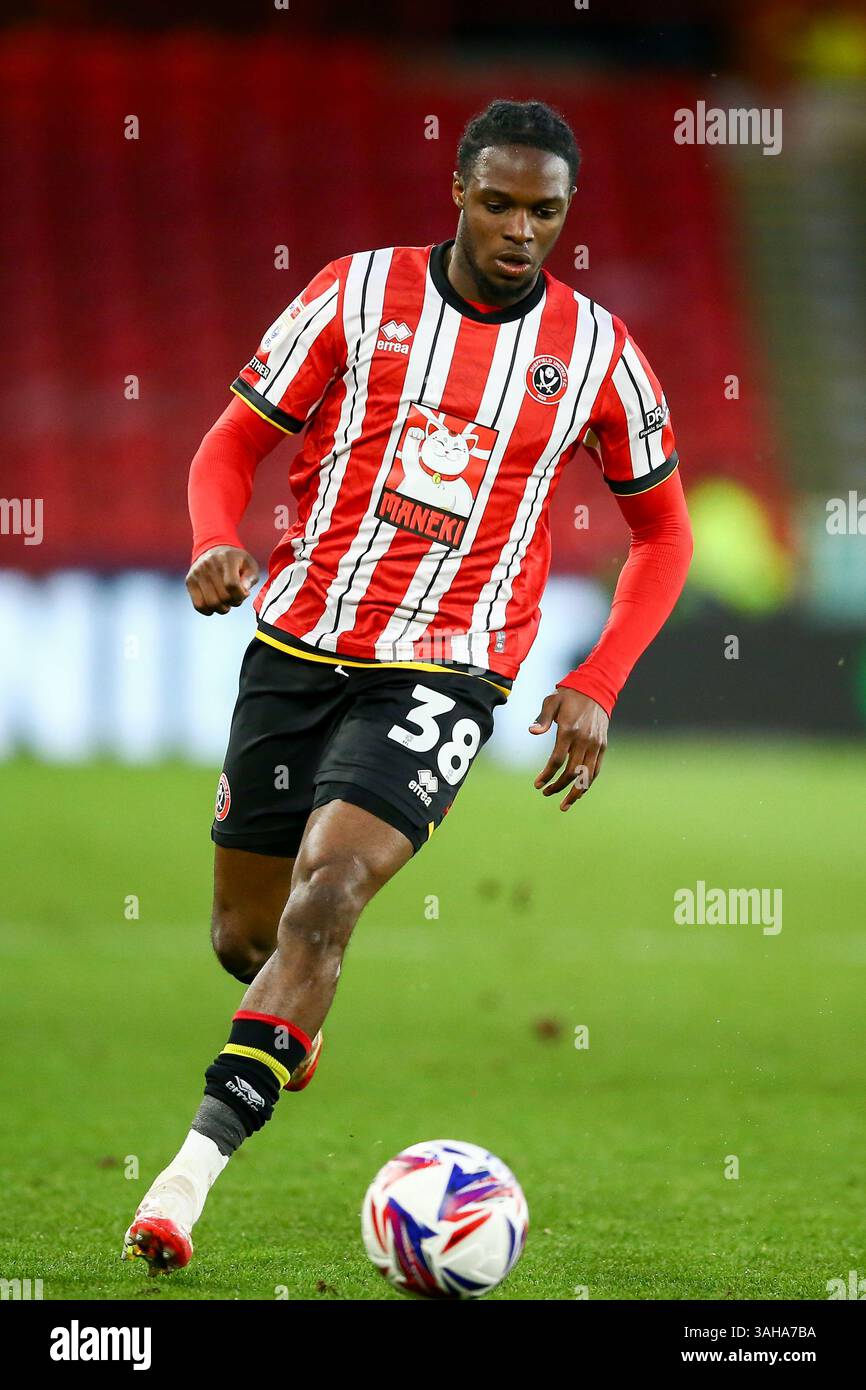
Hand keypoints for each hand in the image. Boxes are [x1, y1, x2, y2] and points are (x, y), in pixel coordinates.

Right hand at [185, 545, 259, 615]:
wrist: (214, 549)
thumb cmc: (235, 561)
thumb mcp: (249, 565)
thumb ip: (250, 578)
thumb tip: (244, 591)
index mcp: (227, 558)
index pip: (232, 585)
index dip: (240, 596)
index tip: (244, 594)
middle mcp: (209, 564)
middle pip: (222, 597)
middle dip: (233, 603)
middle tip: (235, 598)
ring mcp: (197, 572)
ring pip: (211, 603)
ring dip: (222, 608)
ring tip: (226, 602)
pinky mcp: (189, 581)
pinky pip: (198, 605)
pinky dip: (208, 611)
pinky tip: (215, 606)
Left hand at [529, 688, 608, 810]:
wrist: (595, 689)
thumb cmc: (569, 695)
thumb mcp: (552, 702)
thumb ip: (542, 719)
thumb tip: (532, 731)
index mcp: (569, 730)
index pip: (557, 760)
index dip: (547, 775)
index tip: (537, 784)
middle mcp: (584, 740)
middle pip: (571, 772)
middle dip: (558, 787)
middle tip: (545, 793)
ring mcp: (595, 744)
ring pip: (587, 776)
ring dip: (575, 792)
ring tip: (564, 805)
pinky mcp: (602, 746)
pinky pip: (596, 769)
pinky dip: (588, 783)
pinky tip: (579, 792)